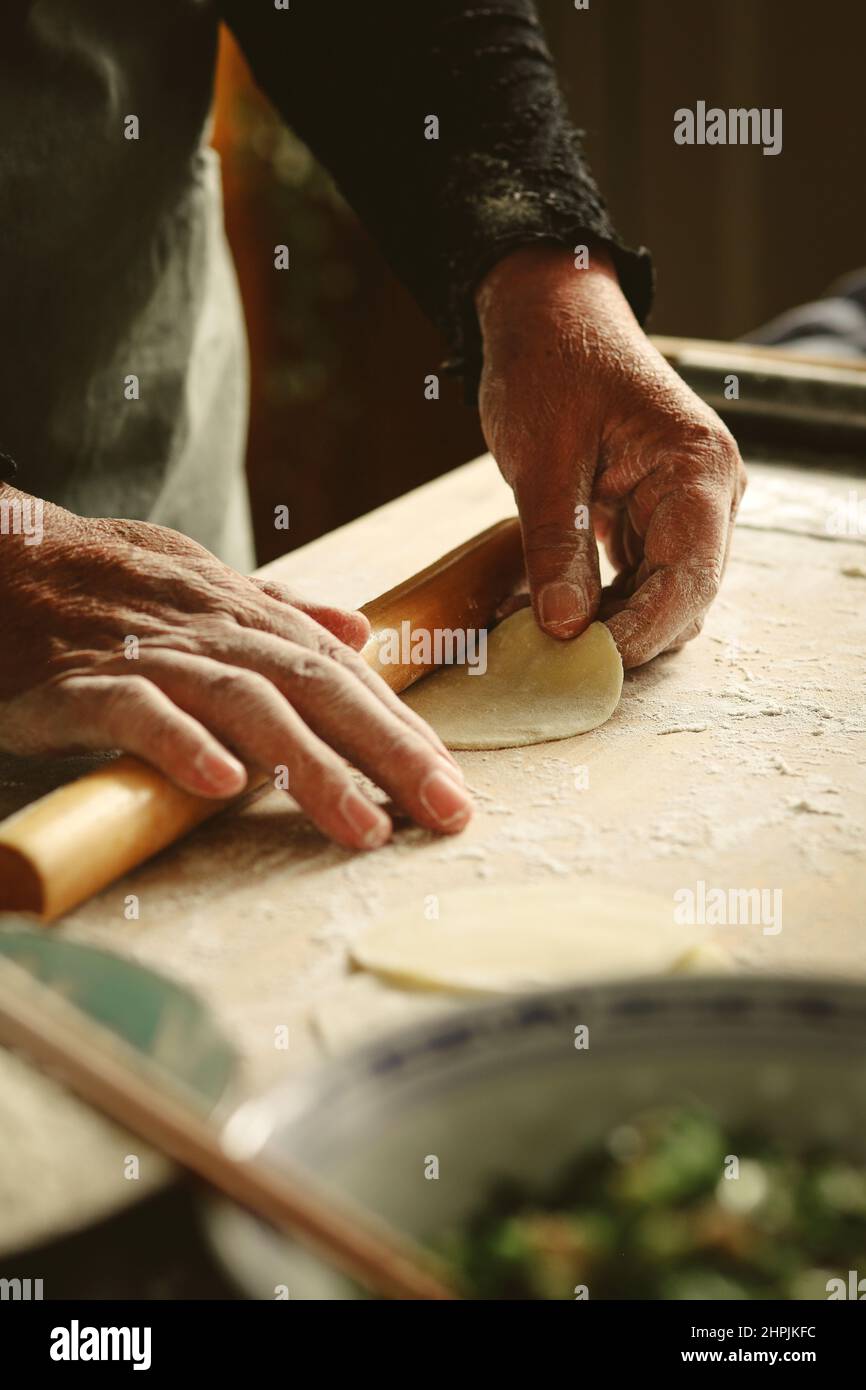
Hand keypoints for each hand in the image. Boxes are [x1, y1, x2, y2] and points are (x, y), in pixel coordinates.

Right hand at [0, 492, 470, 847]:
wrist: (3, 557)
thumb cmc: (109, 583)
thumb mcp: (204, 586)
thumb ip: (280, 614)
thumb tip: (359, 632)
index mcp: (247, 616)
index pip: (343, 675)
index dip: (400, 727)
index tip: (453, 783)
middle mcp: (213, 632)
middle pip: (317, 688)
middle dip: (390, 751)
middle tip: (449, 812)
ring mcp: (150, 654)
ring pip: (245, 703)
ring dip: (311, 765)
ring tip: (365, 827)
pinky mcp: (83, 682)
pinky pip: (138, 711)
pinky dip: (182, 744)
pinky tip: (224, 786)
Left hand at [475, 245, 746, 666]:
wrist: (547, 316)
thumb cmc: (551, 365)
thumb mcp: (544, 461)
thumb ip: (557, 547)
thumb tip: (566, 628)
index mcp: (699, 470)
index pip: (689, 579)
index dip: (642, 632)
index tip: (587, 663)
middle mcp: (708, 493)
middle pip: (684, 597)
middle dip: (626, 635)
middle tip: (557, 660)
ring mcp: (684, 506)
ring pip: (662, 595)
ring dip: (611, 623)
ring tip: (544, 635)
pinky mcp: (653, 514)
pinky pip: (638, 577)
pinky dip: (601, 601)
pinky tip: (553, 611)